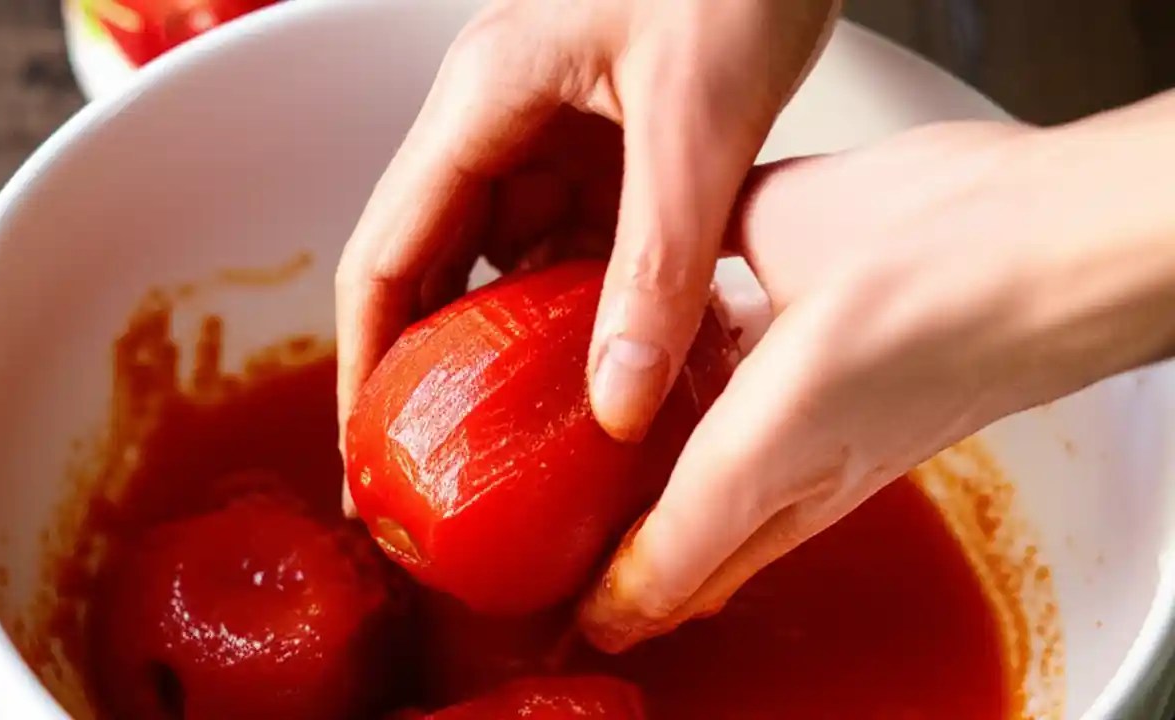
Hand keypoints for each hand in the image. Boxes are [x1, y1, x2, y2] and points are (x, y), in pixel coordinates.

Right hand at [336, 0, 842, 511]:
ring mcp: (552, 134)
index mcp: (483, 104)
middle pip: (432, 268)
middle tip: (440, 471)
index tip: (364, 450)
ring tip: (520, 442)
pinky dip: (581, 309)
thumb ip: (657, 264)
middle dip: (432, 370)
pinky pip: (571, 245)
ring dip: (513, 345)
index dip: (364, 363)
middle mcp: (498, 122)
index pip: (384, 255)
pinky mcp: (607, 147)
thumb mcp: (696, 125)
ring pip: (505, 263)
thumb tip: (619, 400)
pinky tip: (605, 366)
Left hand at [578, 93, 1174, 650]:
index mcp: (774, 436)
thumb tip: (678, 233)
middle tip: (597, 596)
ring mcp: (867, 467)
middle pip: (717, 566)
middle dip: (651, 592)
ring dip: (701, 552)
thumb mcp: (789, 213)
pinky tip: (729, 458)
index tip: (584, 614)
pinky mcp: (898, 441)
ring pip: (762, 540)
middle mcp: (821, 473)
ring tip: (644, 544)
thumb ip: (711, 235)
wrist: (1090, 250)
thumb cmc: (964, 240)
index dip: (622, 596)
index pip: (675, 552)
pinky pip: (802, 501)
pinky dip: (747, 508)